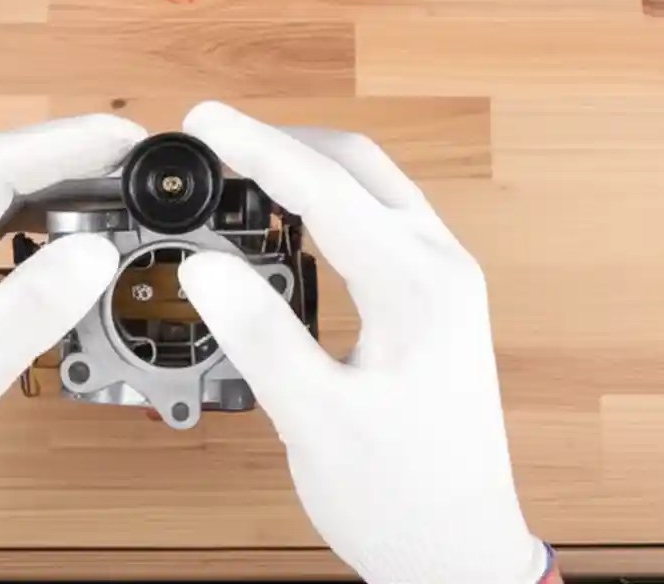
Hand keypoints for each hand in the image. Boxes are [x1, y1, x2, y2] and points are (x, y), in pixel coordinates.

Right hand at [177, 102, 549, 583]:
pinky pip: (378, 221)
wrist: (460, 548)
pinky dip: (326, 202)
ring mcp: (443, 281)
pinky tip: (288, 218)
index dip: (256, 147)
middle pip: (357, 166)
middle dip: (282, 142)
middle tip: (214, 140)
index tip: (203, 122)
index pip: (325, 190)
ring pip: (371, 188)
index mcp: (417, 287)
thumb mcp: (318, 421)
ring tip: (239, 168)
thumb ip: (262, 336)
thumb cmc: (403, 496)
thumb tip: (205, 266)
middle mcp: (440, 268)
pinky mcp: (433, 300)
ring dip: (306, 168)